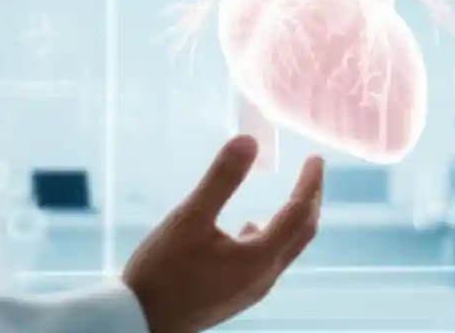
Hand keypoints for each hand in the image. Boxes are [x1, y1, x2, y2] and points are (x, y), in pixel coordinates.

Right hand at [123, 136, 323, 332]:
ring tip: (293, 196)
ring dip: (294, 219)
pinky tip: (248, 229)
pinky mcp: (236, 296)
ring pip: (286, 249)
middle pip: (302, 232)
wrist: (138, 323)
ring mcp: (251, 290)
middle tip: (313, 172)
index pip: (299, 212)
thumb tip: (249, 140)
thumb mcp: (189, 218)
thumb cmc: (162, 271)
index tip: (316, 158)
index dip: (310, 183)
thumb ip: (221, 179)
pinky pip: (268, 262)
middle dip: (311, 200)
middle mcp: (264, 277)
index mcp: (260, 257)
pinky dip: (271, 237)